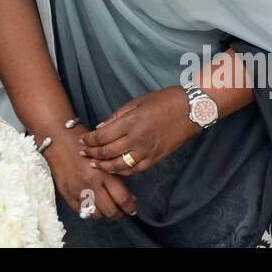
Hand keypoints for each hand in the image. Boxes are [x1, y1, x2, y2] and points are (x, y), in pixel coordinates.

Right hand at [42, 138, 136, 220]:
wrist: (58, 138)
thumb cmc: (85, 144)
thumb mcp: (105, 156)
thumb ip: (116, 175)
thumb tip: (128, 197)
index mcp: (103, 172)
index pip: (122, 198)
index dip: (130, 207)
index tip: (132, 208)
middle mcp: (91, 184)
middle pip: (110, 211)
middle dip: (118, 213)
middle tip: (120, 210)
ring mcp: (77, 190)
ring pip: (96, 215)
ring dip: (103, 214)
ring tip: (106, 207)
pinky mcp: (66, 194)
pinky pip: (81, 211)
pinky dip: (89, 210)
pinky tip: (92, 203)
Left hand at [78, 87, 199, 175]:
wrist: (190, 110)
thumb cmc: (163, 101)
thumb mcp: (137, 102)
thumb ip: (116, 116)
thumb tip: (99, 128)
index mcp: (130, 122)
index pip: (102, 136)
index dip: (89, 140)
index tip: (82, 140)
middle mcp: (137, 139)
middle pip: (107, 152)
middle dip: (92, 153)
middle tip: (83, 153)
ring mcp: (147, 151)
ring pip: (119, 165)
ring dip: (104, 166)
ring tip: (94, 164)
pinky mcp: (156, 158)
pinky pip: (135, 169)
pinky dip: (122, 171)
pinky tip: (114, 168)